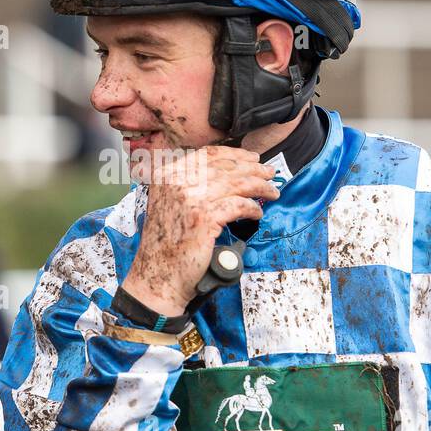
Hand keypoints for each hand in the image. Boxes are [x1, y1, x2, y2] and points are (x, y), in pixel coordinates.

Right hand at [123, 144, 278, 315]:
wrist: (158, 275)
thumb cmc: (165, 245)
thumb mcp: (167, 204)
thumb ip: (186, 185)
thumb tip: (223, 173)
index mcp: (166, 175)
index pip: (207, 155)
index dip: (234, 155)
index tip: (251, 159)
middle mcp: (176, 181)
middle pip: (225, 167)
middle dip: (253, 169)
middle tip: (269, 173)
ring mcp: (190, 198)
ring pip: (236, 183)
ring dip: (259, 186)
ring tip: (272, 190)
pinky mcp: (204, 217)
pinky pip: (239, 205)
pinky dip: (252, 208)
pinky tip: (257, 212)